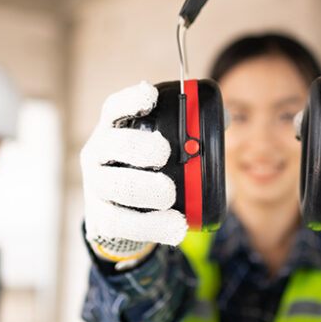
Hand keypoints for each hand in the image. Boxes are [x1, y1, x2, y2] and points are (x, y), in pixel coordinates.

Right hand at [81, 82, 187, 264]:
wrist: (123, 214)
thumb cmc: (145, 169)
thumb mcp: (158, 146)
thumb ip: (189, 132)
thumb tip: (224, 119)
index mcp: (113, 129)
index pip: (115, 107)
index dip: (131, 100)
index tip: (150, 96)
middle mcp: (98, 154)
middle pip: (111, 144)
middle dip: (138, 146)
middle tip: (164, 152)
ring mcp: (96, 187)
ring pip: (113, 185)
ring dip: (144, 188)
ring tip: (169, 194)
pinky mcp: (101, 218)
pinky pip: (123, 222)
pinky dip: (152, 225)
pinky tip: (175, 225)